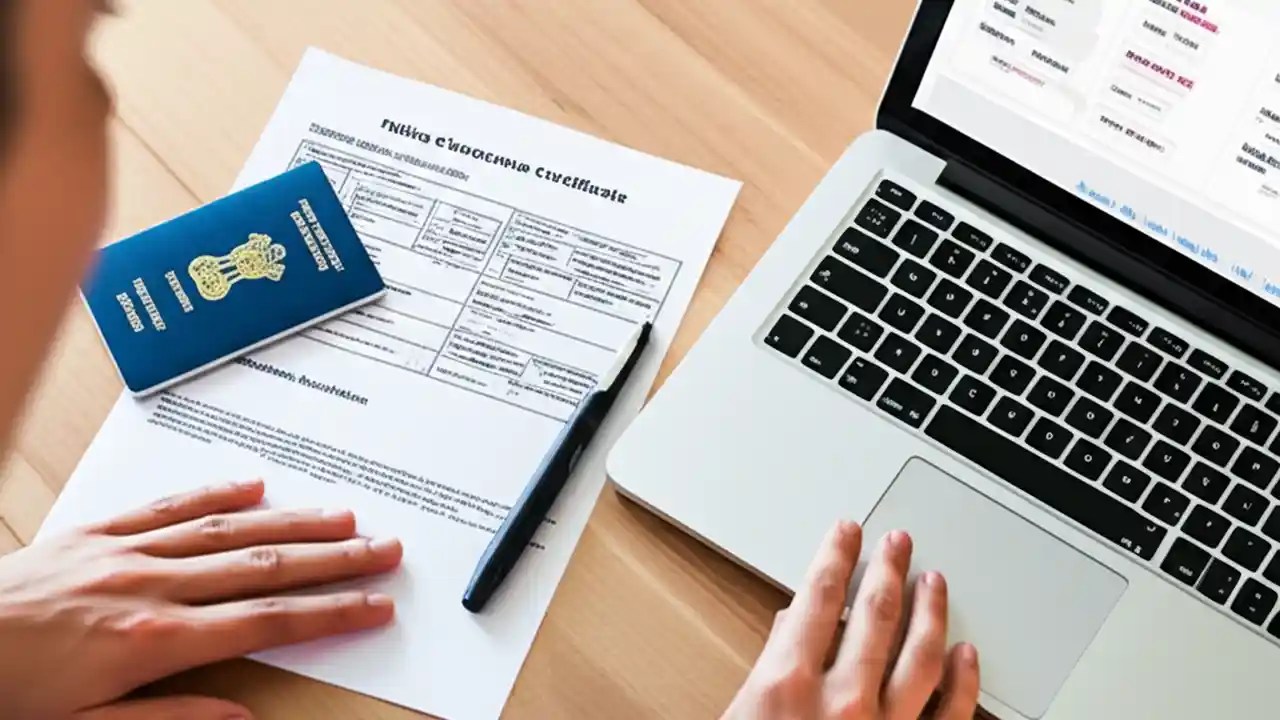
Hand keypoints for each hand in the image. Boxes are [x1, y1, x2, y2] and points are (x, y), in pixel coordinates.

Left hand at [0, 479, 402, 719]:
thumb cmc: (6, 696)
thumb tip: (243, 714)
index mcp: (152, 641)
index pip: (265, 622)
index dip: (329, 613)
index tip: (375, 604)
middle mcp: (149, 586)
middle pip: (262, 567)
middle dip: (333, 558)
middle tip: (385, 548)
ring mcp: (124, 552)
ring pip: (226, 530)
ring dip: (291, 521)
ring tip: (343, 515)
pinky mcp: (95, 533)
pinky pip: (166, 506)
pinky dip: (214, 493)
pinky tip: (255, 485)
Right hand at [723, 523, 979, 719]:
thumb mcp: (739, 715)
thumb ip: (765, 670)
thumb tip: (788, 629)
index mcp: (786, 683)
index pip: (819, 595)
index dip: (835, 554)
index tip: (847, 532)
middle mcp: (841, 701)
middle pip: (875, 614)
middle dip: (889, 569)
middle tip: (900, 543)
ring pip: (920, 656)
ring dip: (930, 612)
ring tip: (934, 582)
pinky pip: (951, 713)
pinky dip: (963, 680)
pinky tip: (966, 655)